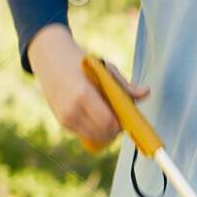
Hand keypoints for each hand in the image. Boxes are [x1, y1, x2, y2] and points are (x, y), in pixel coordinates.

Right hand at [26, 24, 149, 147]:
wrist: (50, 59)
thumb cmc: (82, 64)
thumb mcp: (105, 69)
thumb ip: (125, 85)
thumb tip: (146, 92)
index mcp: (84, 95)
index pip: (108, 123)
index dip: (120, 124)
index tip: (125, 117)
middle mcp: (72, 109)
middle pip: (103, 134)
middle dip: (115, 130)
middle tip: (120, 119)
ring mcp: (65, 118)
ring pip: (94, 137)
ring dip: (106, 132)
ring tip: (109, 117)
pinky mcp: (63, 122)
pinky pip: (85, 134)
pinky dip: (95, 130)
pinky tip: (97, 117)